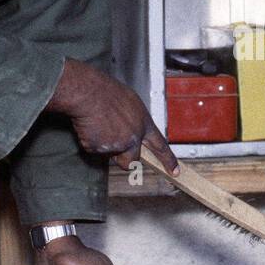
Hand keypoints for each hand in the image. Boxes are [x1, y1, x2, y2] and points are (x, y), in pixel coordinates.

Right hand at [47, 59, 178, 172]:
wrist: (89, 93)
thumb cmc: (107, 92)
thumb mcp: (131, 103)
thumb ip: (135, 121)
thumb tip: (131, 132)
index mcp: (144, 123)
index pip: (160, 146)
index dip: (168, 160)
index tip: (175, 172)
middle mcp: (134, 137)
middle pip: (132, 160)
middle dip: (124, 159)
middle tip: (113, 143)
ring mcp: (118, 144)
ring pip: (111, 155)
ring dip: (105, 146)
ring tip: (99, 125)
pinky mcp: (100, 149)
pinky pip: (94, 150)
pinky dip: (90, 141)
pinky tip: (90, 126)